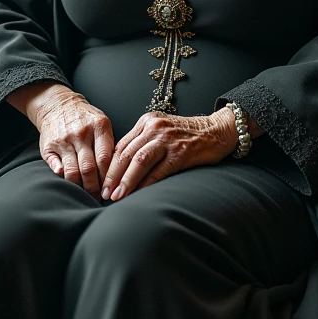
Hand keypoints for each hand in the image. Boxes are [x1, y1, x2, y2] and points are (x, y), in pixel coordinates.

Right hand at [7, 82, 114, 197]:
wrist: (58, 104)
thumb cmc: (86, 119)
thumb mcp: (103, 124)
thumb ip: (110, 145)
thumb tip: (116, 170)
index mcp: (99, 127)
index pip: (105, 158)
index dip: (108, 177)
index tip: (111, 188)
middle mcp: (81, 133)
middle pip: (89, 168)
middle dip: (95, 187)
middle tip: (99, 197)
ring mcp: (64, 139)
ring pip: (72, 170)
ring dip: (80, 186)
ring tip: (86, 194)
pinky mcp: (49, 146)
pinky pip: (55, 165)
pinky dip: (62, 176)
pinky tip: (68, 184)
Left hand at [101, 106, 239, 199]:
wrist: (216, 130)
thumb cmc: (186, 135)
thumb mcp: (160, 131)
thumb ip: (142, 143)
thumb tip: (119, 168)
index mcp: (146, 122)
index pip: (121, 145)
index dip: (108, 166)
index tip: (101, 181)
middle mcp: (154, 128)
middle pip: (126, 153)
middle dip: (112, 175)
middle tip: (104, 192)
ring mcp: (168, 139)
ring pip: (139, 161)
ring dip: (126, 180)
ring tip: (117, 195)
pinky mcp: (181, 152)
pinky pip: (159, 170)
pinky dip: (147, 183)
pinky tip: (139, 194)